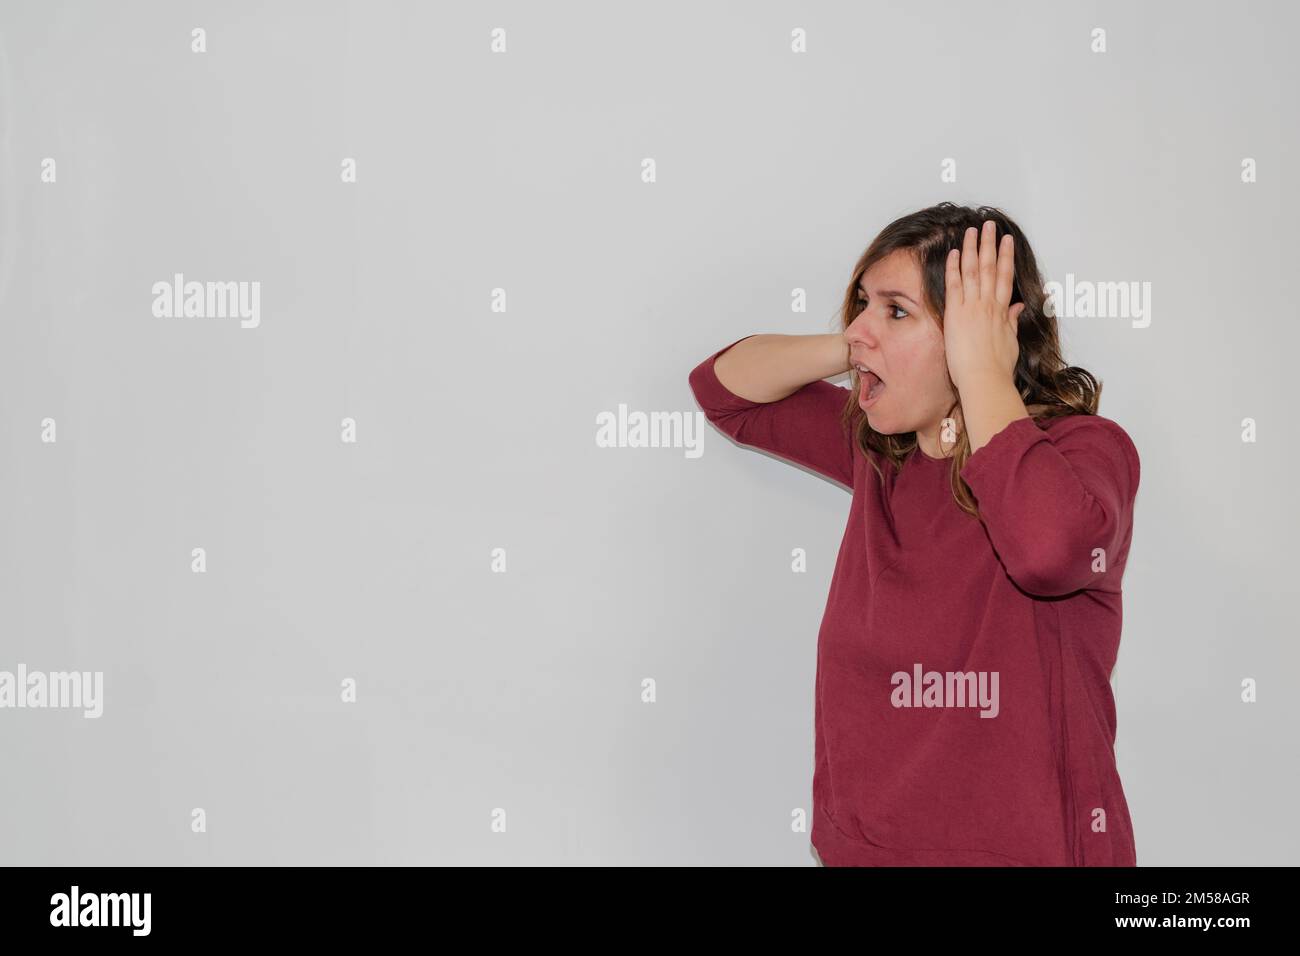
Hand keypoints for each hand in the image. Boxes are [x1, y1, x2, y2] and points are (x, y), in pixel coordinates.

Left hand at [943, 220, 1024, 392]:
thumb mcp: (1010, 341)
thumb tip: (1018, 308)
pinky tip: (952, 252)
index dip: (1005, 256)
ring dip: (971, 248)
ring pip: (972, 271)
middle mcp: (988, 304)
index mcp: (1002, 310)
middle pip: (989, 267)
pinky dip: (953, 268)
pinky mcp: (955, 314)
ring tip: (972, 230)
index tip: (1006, 240)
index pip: (1005, 276)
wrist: (984, 379)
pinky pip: (954, 285)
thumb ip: (1012, 321)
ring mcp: (972, 307)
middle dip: (989, 244)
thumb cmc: (997, 367)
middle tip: (989, 225)